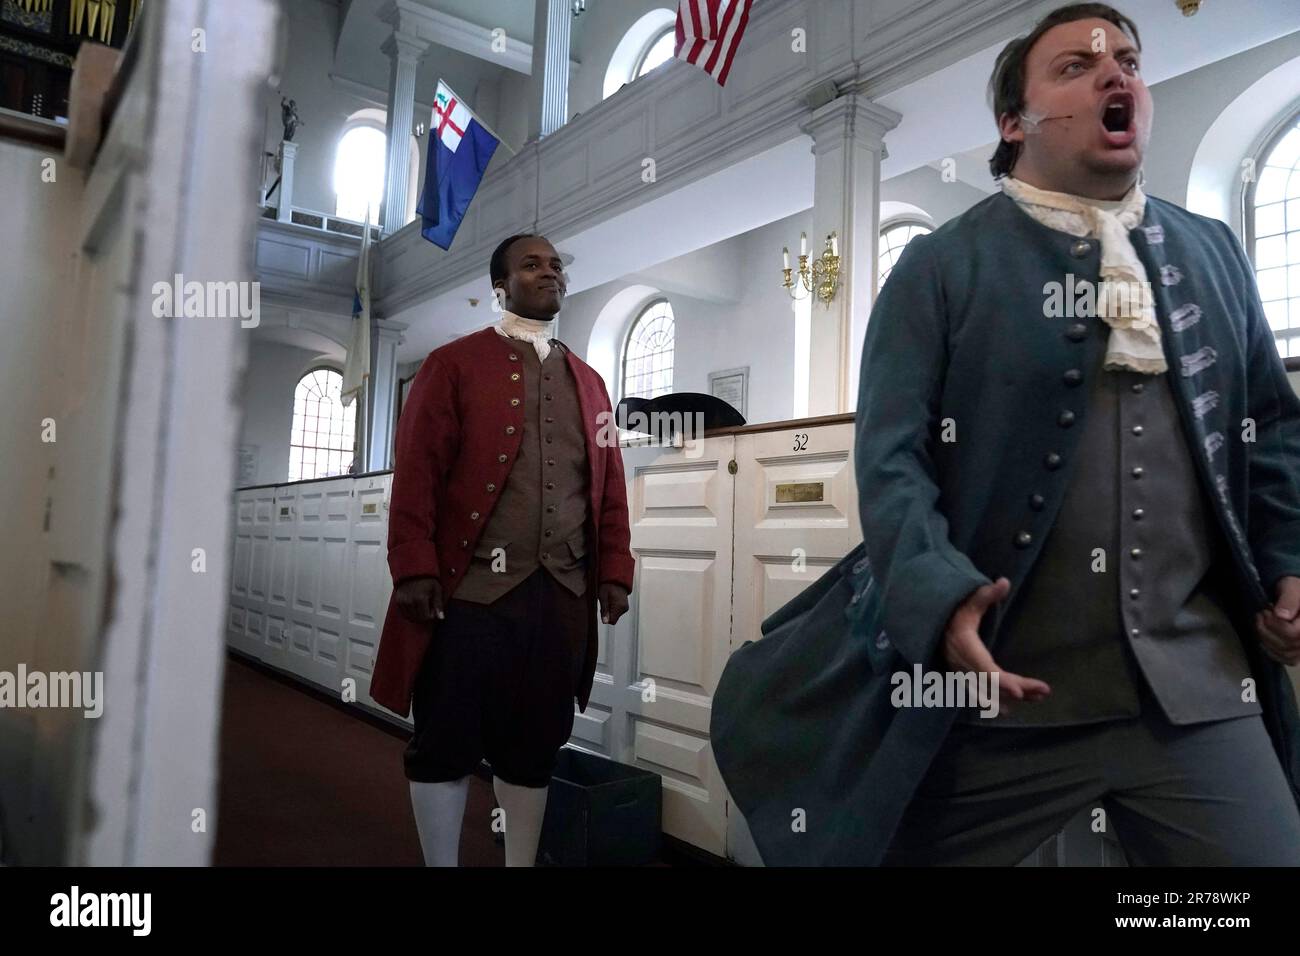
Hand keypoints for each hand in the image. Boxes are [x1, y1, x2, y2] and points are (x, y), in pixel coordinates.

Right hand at [395, 576, 442, 623]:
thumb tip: (441, 617)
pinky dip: (410, 613)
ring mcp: (402, 601)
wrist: (414, 571)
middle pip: (418, 618)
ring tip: (421, 605)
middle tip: (427, 606)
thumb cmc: (427, 580)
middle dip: (424, 615)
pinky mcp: (398, 601)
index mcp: (420, 598)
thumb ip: (438, 604)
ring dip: (417, 614)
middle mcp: (409, 601)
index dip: (431, 614)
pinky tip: (415, 606)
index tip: (433, 608)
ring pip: (410, 617)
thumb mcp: (437, 590)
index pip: (426, 617)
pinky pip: (404, 614)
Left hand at [599, 583, 629, 625]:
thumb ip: (604, 610)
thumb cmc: (607, 586)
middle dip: (607, 614)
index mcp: (619, 606)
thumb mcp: (602, 597)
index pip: (612, 621)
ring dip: (610, 611)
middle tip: (605, 603)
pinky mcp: (625, 607)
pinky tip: (611, 601)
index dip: (605, 617)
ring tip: (608, 601)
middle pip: (613, 619)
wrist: (616, 579)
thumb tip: (605, 622)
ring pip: (615, 616)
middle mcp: (624, 608)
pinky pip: (617, 612)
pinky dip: (613, 609)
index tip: (603, 609)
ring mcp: (625, 608)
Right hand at [943, 576, 1050, 712]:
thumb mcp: (968, 599)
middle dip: (1017, 688)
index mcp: (964, 645)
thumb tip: (1004, 581)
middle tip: (1044, 690)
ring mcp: (962, 672)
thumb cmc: (953, 610)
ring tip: (1040, 696)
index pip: (985, 668)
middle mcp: (962, 663)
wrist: (932, 623)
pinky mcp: (964, 676)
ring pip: (988, 690)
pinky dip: (996, 700)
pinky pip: (981, 692)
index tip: (1020, 691)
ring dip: (1013, 695)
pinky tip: (1010, 709)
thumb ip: (986, 594)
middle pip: (992, 682)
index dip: (1002, 681)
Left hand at [1255, 575, 1299, 664]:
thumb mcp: (1291, 587)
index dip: (1275, 624)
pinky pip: (1286, 659)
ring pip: (1285, 654)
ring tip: (1262, 623)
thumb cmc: (1293, 589)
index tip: (1267, 610)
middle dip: (1267, 630)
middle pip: (1287, 645)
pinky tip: (1265, 637)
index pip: (1293, 634)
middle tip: (1261, 615)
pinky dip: (1271, 650)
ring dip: (1266, 639)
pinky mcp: (1299, 652)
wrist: (1294, 595)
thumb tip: (1282, 615)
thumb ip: (1289, 599)